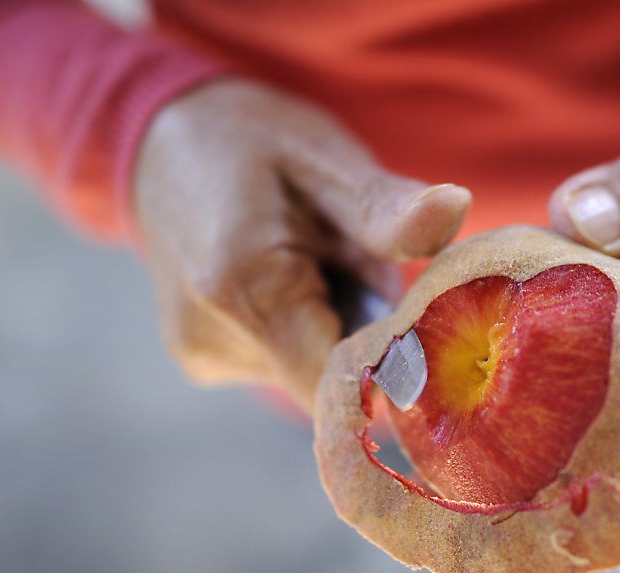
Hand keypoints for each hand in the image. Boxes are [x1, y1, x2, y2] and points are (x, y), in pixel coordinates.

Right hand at [135, 79, 470, 413]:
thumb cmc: (256, 142)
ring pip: (310, 374)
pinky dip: (306, 330)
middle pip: (332, 382)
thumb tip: (455, 211)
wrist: (164, 141)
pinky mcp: (204, 359)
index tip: (415, 320)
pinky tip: (293, 281)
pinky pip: (284, 363)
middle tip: (358, 263)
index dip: (393, 366)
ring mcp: (204, 355)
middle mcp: (214, 337)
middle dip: (366, 333)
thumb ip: (386, 208)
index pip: (343, 385)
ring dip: (337, 328)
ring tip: (318, 262)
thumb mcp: (327, 160)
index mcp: (242, 285)